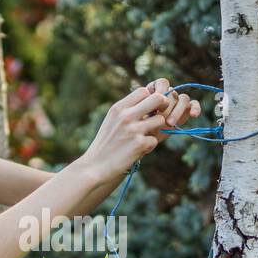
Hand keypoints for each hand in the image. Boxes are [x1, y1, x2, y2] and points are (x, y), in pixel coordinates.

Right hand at [80, 78, 202, 181]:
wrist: (94, 166)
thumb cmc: (104, 144)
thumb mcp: (111, 121)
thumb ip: (127, 111)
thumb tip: (147, 101)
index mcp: (118, 108)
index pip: (143, 91)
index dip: (151, 97)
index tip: (150, 108)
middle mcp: (126, 116)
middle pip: (158, 99)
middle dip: (163, 106)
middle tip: (159, 115)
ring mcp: (133, 130)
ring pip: (160, 120)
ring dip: (156, 129)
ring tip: (145, 137)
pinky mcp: (139, 144)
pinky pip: (154, 140)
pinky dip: (149, 146)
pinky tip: (138, 151)